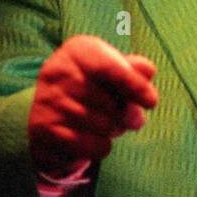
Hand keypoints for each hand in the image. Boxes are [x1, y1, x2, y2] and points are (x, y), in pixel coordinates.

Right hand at [29, 35, 158, 171]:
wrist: (48, 113)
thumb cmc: (90, 87)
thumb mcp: (110, 70)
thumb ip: (132, 70)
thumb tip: (148, 71)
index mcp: (77, 50)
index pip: (109, 67)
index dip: (135, 86)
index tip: (152, 102)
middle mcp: (58, 71)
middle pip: (109, 102)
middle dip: (125, 114)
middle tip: (124, 116)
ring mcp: (49, 101)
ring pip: (103, 126)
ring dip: (114, 130)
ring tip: (104, 124)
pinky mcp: (45, 129)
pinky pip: (91, 145)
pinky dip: (101, 146)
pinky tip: (91, 137)